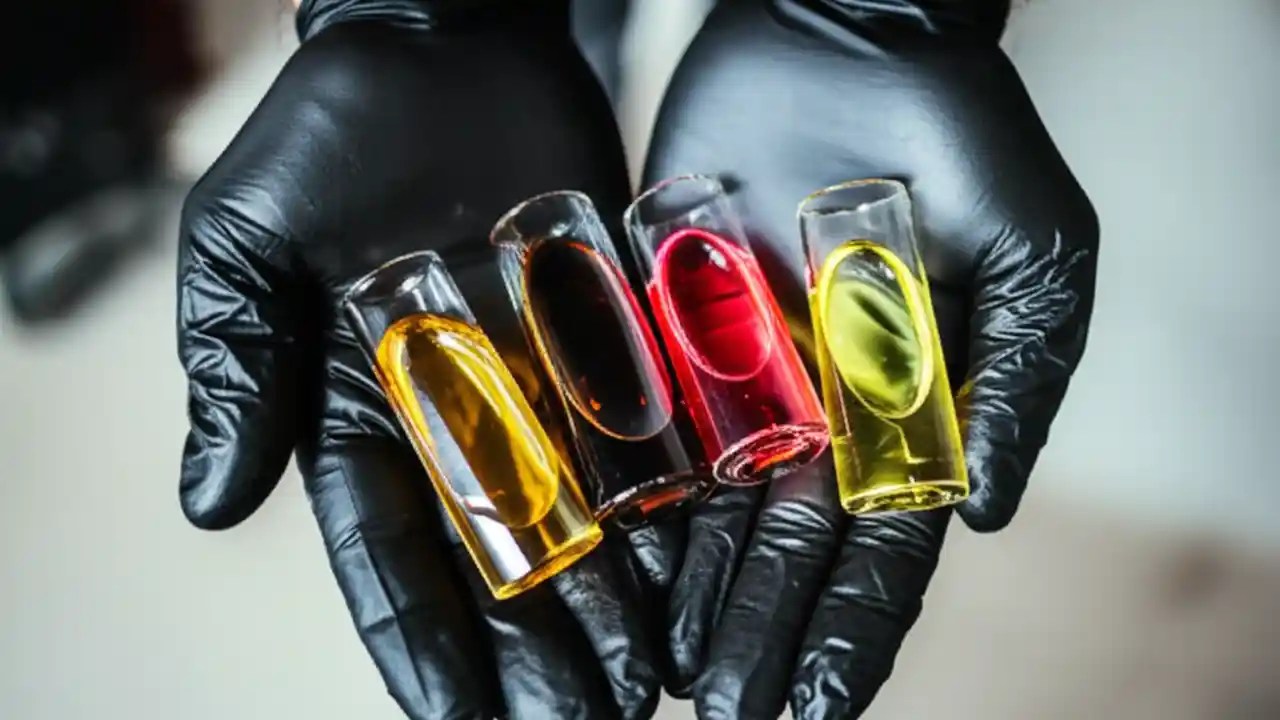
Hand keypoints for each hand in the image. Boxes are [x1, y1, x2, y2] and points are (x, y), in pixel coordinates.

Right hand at [176, 2, 665, 716]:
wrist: (444, 41)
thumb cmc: (326, 131)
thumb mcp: (247, 244)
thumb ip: (233, 370)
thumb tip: (209, 505)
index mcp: (360, 414)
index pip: (388, 554)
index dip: (421, 645)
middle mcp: (460, 418)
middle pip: (500, 557)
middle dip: (536, 653)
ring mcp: (544, 383)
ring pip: (584, 517)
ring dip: (615, 605)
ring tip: (648, 688)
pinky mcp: (616, 335)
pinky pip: (648, 435)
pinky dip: (672, 507)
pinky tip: (699, 577)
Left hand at [643, 1, 1097, 716]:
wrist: (851, 33)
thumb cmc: (966, 134)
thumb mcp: (1035, 257)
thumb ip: (1019, 386)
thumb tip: (985, 517)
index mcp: (902, 412)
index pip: (878, 546)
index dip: (851, 629)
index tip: (824, 710)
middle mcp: (813, 409)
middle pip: (782, 545)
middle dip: (761, 633)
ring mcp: (734, 370)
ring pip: (706, 502)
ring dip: (690, 590)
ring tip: (669, 677)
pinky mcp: (662, 318)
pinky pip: (639, 416)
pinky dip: (626, 487)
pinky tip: (608, 561)